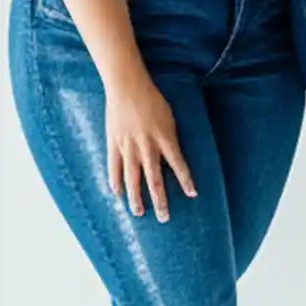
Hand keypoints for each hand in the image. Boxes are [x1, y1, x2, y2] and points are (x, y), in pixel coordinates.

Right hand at [105, 77, 196, 222]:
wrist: (127, 87)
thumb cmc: (153, 101)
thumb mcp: (169, 119)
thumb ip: (170, 139)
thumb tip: (173, 158)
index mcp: (165, 139)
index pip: (179, 165)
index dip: (186, 181)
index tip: (192, 195)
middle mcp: (147, 146)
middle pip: (155, 180)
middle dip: (160, 200)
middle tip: (164, 218)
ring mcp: (128, 147)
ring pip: (133, 179)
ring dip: (136, 198)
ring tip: (140, 213)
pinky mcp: (113, 144)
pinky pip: (114, 167)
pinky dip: (116, 181)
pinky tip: (118, 194)